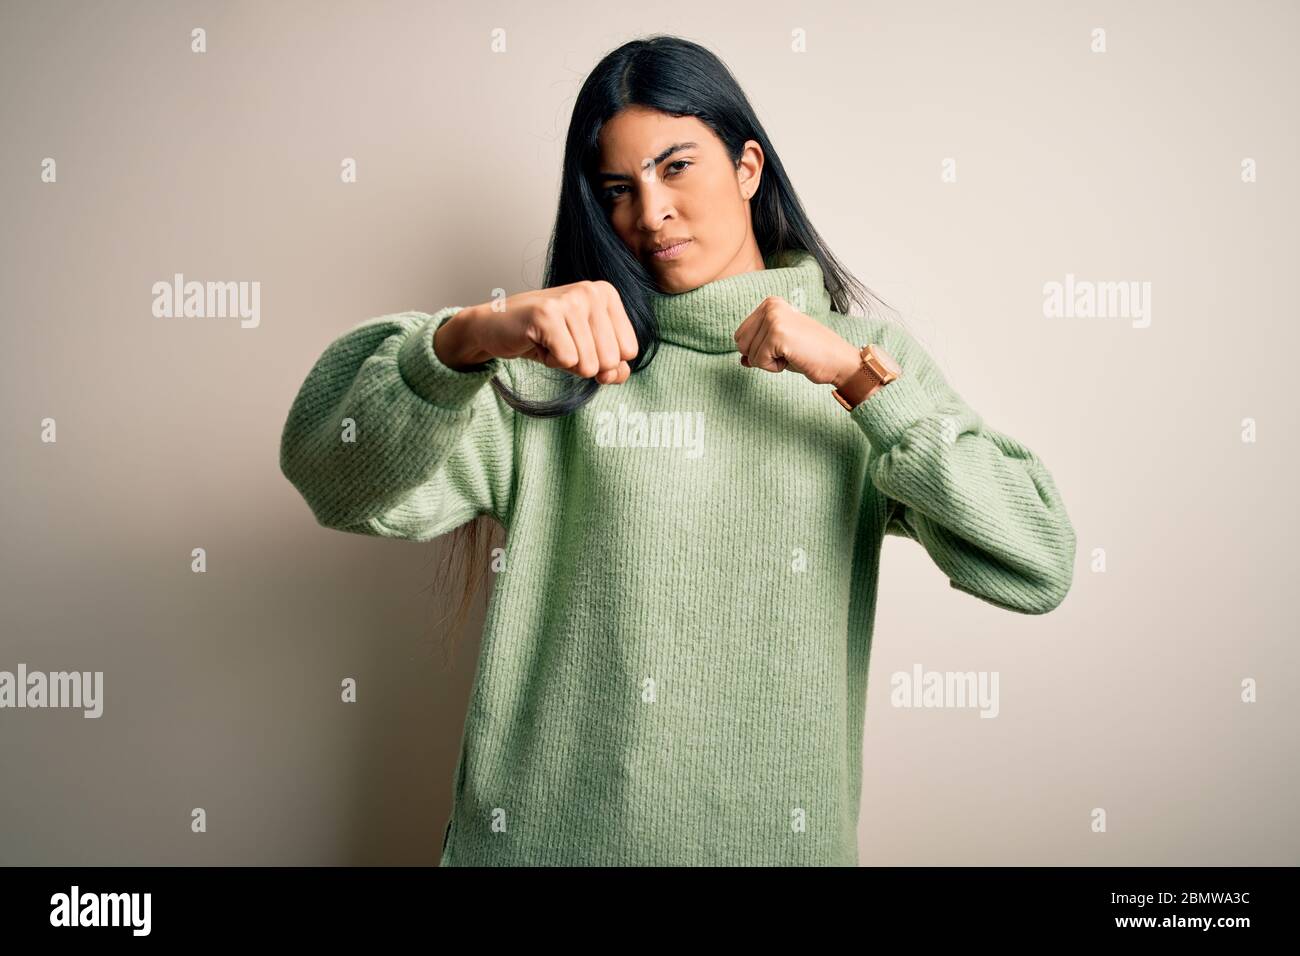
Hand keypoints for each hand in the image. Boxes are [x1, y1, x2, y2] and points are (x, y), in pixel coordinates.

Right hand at [435, 280, 638, 383]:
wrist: (495, 327)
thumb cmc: (545, 337)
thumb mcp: (586, 351)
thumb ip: (613, 366)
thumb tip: (618, 374)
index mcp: (607, 295)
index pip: (629, 351)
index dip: (603, 360)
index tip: (578, 343)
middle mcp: (591, 291)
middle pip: (612, 360)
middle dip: (584, 364)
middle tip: (561, 344)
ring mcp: (569, 300)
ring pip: (589, 364)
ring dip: (565, 362)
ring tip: (550, 342)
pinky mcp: (547, 314)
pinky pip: (567, 361)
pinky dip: (550, 361)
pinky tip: (538, 343)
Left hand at [733, 296, 862, 386]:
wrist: (838, 360)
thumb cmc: (811, 354)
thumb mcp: (778, 348)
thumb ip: (758, 348)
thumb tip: (742, 360)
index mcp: (770, 303)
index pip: (740, 335)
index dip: (758, 350)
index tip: (784, 347)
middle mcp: (770, 306)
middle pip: (740, 343)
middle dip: (760, 356)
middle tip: (787, 352)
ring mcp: (773, 318)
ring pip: (748, 354)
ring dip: (769, 362)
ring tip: (792, 353)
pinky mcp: (777, 334)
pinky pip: (758, 362)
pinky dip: (774, 367)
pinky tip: (793, 357)